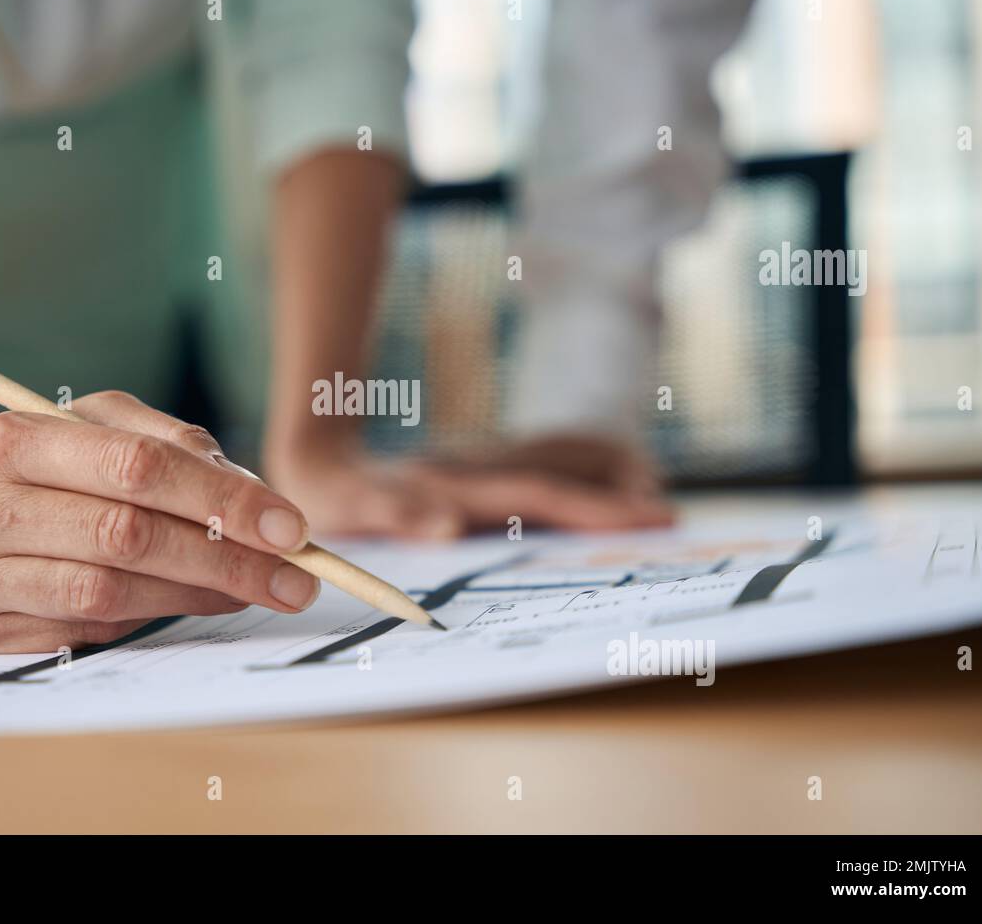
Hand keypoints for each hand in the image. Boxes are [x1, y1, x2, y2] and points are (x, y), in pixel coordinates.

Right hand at [0, 392, 319, 652]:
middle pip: (128, 536)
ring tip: (256, 589)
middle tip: (297, 579)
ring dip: (198, 595)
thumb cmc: (41, 460)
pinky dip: (148, 614)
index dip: (223, 499)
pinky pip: (87, 629)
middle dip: (227, 559)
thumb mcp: (97, 424)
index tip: (293, 527)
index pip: (138, 468)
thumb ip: (176, 446)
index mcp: (13, 438)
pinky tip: (185, 600)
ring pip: (109, 592)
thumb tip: (260, 503)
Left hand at [264, 435, 673, 538]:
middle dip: (620, 487)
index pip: (541, 493)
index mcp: (457, 484)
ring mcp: (483, 465)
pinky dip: (587, 469)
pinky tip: (605, 488)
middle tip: (668, 517)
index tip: (650, 515)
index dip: (596, 506)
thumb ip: (393, 514)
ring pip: (562, 455)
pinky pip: (547, 461)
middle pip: (565, 466)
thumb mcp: (347, 508)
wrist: (313, 454)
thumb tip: (448, 526)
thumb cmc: (331, 495)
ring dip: (609, 471)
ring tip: (651, 498)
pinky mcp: (481, 468)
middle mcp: (479, 469)